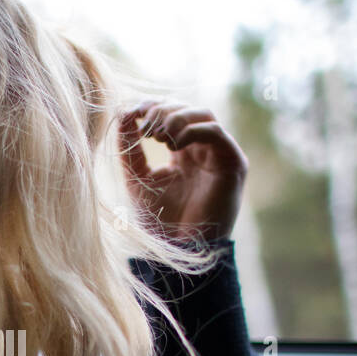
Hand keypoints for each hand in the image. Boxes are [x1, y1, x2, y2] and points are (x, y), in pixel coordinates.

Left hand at [118, 102, 247, 242]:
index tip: (132, 113)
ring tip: (157, 137)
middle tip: (146, 128)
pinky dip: (192, 130)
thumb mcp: (136, 178)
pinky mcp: (233, 164)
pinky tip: (173, 145)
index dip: (153, 106)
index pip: (172, 113)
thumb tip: (123, 112)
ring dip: (177, 117)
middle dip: (163, 111)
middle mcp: (203, 150)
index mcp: (182, 152)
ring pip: (204, 114)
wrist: (179, 249)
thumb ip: (129, 147)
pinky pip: (216, 132)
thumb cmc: (159, 221)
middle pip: (187, 108)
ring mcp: (220, 155)